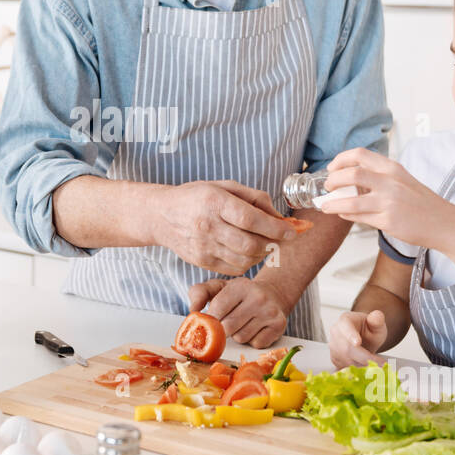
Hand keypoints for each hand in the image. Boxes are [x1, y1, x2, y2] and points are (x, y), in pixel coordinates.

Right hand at [151, 180, 297, 275]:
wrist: (162, 215)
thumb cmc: (196, 197)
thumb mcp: (224, 186)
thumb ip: (254, 198)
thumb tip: (279, 216)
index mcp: (214, 202)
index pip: (250, 219)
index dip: (275, 227)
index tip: (291, 231)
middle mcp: (207, 226)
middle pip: (249, 244)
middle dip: (272, 243)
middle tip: (281, 238)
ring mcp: (203, 247)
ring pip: (244, 260)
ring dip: (262, 254)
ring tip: (264, 243)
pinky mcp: (201, 261)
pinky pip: (234, 269)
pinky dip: (248, 263)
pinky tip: (248, 252)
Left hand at [188, 277, 289, 348]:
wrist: (272, 295)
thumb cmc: (240, 294)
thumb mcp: (219, 287)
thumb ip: (199, 293)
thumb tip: (193, 311)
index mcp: (241, 285)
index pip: (218, 309)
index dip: (211, 318)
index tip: (212, 319)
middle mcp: (258, 297)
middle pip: (228, 327)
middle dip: (223, 329)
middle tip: (227, 322)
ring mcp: (270, 312)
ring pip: (241, 338)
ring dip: (237, 335)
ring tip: (243, 323)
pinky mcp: (279, 326)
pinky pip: (256, 344)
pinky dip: (252, 340)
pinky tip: (255, 328)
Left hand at [318, 148, 454, 249]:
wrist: (443, 223)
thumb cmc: (421, 202)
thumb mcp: (402, 180)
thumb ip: (379, 177)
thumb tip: (349, 180)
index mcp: (392, 168)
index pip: (359, 154)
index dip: (340, 160)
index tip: (332, 168)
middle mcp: (390, 182)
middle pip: (352, 174)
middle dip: (333, 180)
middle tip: (327, 186)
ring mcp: (389, 202)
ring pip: (351, 201)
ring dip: (333, 204)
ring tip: (325, 205)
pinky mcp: (388, 221)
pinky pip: (359, 217)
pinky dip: (345, 215)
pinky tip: (342, 214)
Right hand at [327, 309, 386, 367]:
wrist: (363, 337)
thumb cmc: (369, 329)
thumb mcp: (377, 324)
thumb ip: (377, 320)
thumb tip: (376, 316)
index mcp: (345, 320)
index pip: (346, 327)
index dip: (351, 335)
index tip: (357, 343)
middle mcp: (336, 332)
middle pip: (346, 348)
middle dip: (364, 358)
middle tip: (380, 364)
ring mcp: (333, 346)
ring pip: (346, 359)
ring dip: (362, 366)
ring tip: (377, 367)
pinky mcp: (334, 358)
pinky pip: (344, 367)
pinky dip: (356, 370)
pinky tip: (366, 369)